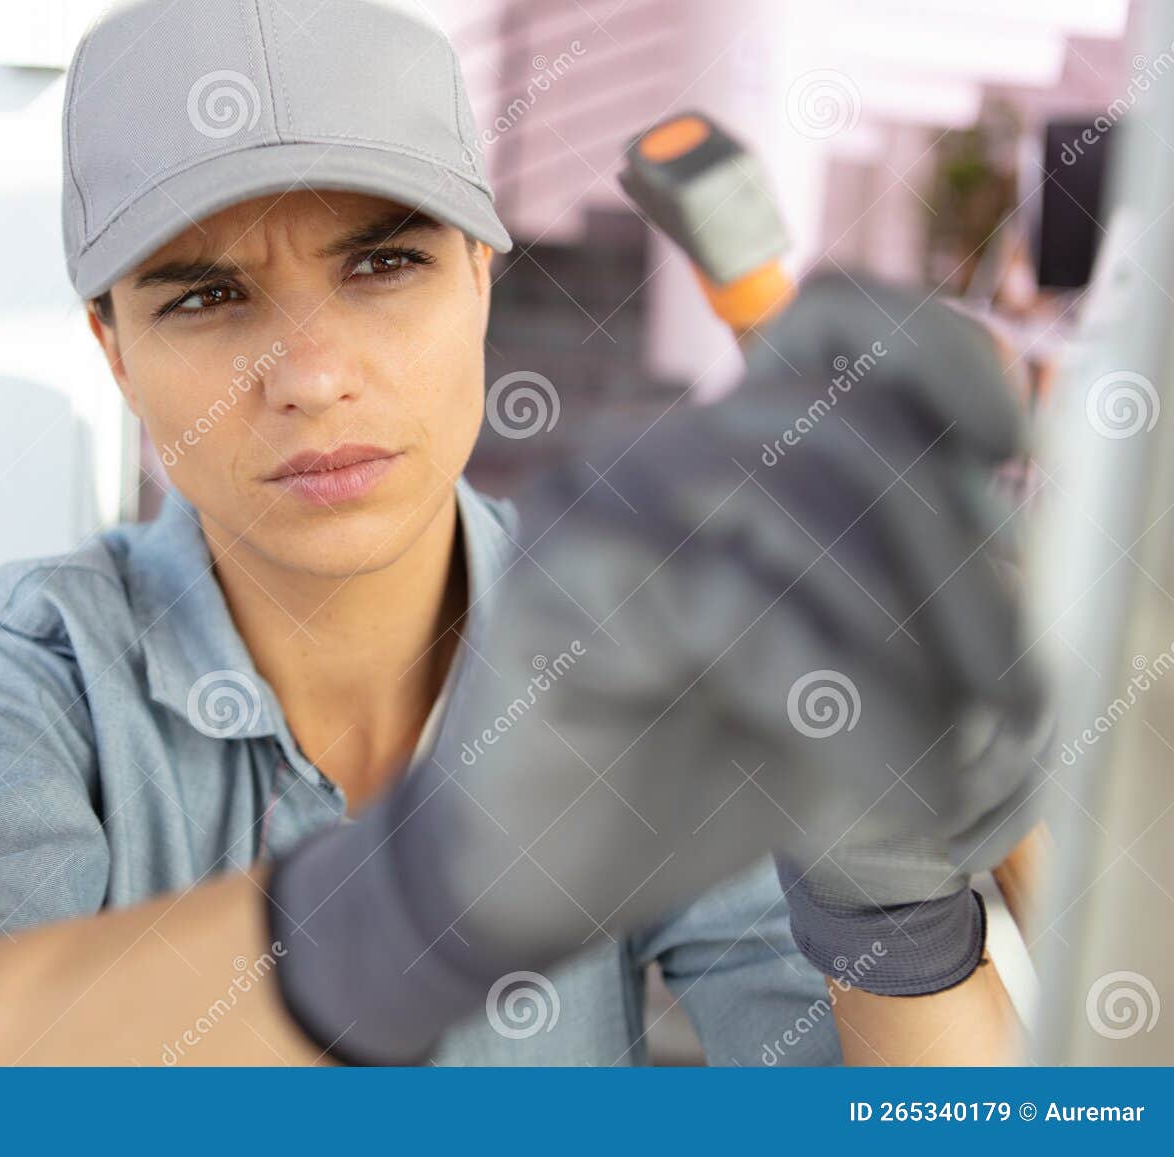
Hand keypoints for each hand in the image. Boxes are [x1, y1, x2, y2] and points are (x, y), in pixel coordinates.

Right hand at [266, 273, 1047, 1062]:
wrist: (524, 869)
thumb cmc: (675, 774)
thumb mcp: (831, 689)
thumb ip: (913, 615)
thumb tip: (1024, 588)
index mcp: (729, 455)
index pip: (834, 324)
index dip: (938, 349)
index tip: (1007, 444)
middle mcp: (661, 452)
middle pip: (854, 431)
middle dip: (962, 578)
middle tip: (1009, 709)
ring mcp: (597, 500)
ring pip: (797, 509)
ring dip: (906, 660)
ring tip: (942, 781)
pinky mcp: (552, 576)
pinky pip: (734, 607)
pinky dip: (843, 707)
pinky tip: (885, 791)